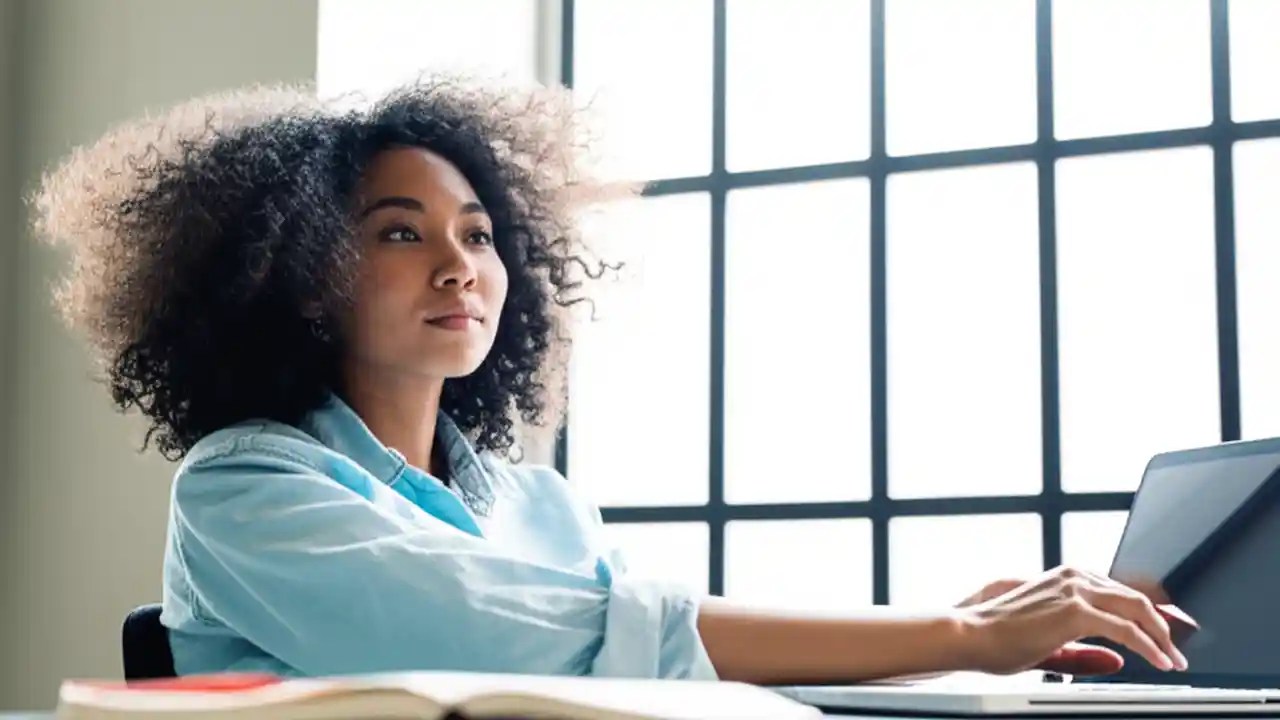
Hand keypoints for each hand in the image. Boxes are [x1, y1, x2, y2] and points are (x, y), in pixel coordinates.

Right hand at [956, 566, 1191, 676]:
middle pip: (1135, 597)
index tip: (1163, 633)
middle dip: (1163, 624)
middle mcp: (1074, 576)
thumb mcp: (1049, 644)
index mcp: (1067, 577)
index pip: (1120, 592)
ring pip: (1137, 609)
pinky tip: (1159, 661)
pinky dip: (1149, 646)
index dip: (1147, 614)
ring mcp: (1075, 590)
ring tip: (1172, 658)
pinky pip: (1126, 629)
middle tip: (1176, 649)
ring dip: (1161, 636)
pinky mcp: (1076, 611)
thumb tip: (1118, 659)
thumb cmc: (997, 638)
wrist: (971, 635)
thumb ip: (1085, 651)